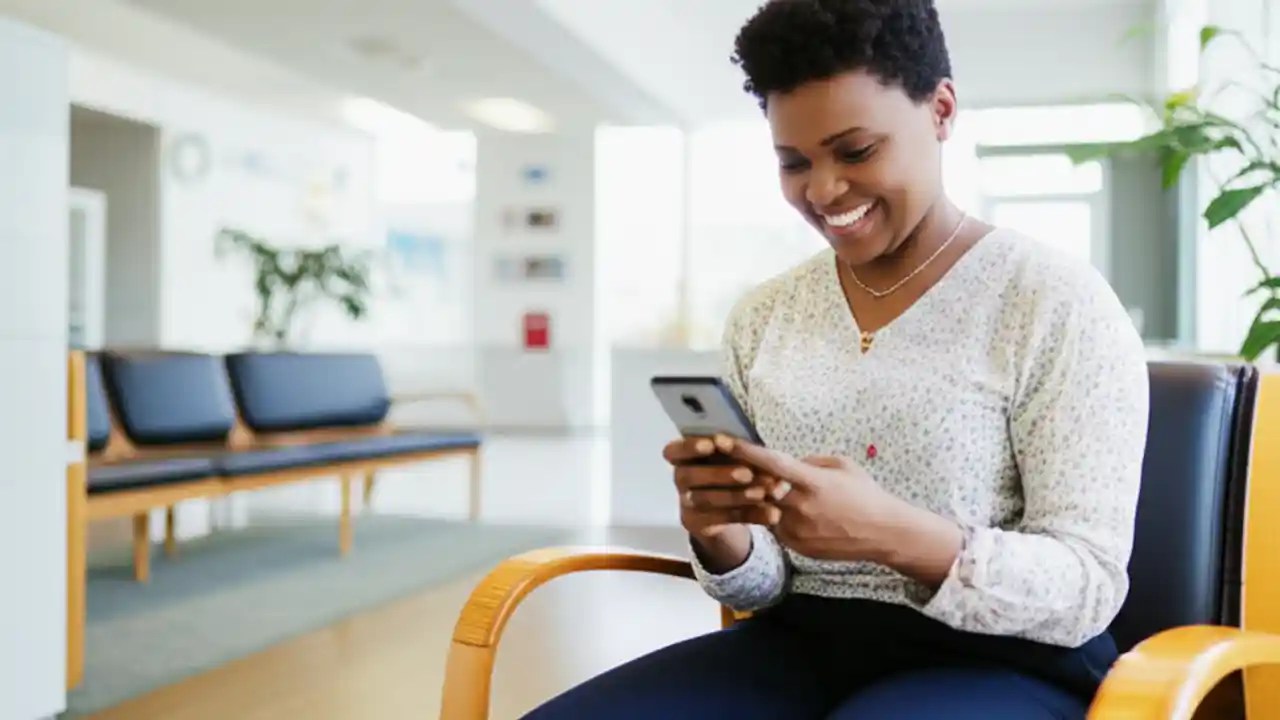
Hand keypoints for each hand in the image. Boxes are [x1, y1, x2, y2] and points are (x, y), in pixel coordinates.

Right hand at [664, 437, 781, 540]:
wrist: (725, 508)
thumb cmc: (728, 468)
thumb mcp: (729, 457)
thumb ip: (733, 450)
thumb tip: (746, 445)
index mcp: (683, 456)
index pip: (673, 451)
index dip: (689, 447)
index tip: (712, 443)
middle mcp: (680, 479)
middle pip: (689, 476)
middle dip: (719, 474)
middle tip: (747, 474)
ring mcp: (687, 504)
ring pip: (708, 499)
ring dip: (737, 496)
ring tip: (762, 493)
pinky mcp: (701, 524)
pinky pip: (726, 519)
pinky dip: (751, 515)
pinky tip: (771, 513)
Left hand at [715, 435, 897, 560]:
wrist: (883, 534)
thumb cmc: (865, 494)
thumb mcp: (842, 466)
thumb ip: (809, 461)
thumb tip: (786, 462)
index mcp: (812, 482)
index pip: (770, 463)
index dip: (743, 450)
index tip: (721, 440)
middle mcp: (800, 507)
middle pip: (757, 488)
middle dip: (740, 475)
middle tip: (725, 462)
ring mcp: (796, 530)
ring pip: (762, 509)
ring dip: (755, 497)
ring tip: (750, 486)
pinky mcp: (796, 546)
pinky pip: (775, 527)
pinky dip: (773, 516)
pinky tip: (779, 509)